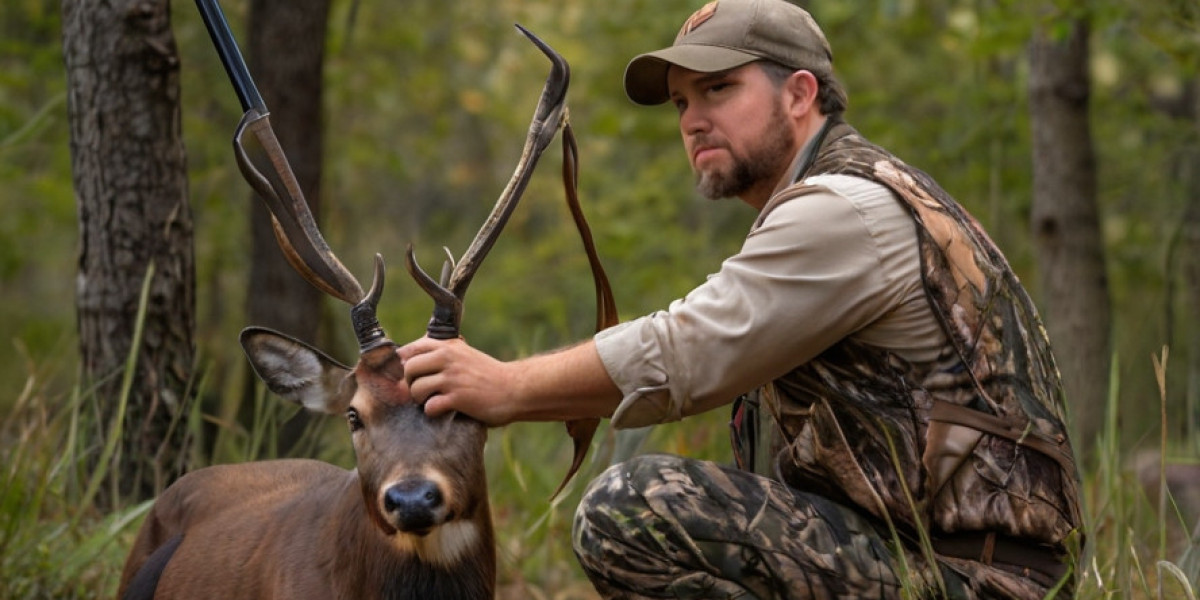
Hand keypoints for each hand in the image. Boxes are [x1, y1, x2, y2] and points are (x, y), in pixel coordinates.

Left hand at [397, 337, 517, 425]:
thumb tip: (413, 354)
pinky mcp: (458, 398)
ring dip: (420, 399)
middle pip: (409, 368)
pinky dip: (432, 411)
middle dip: (411, 383)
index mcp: (449, 346)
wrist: (515, 389)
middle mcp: (448, 359)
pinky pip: (430, 406)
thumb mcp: (467, 355)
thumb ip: (445, 352)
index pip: (413, 348)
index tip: (413, 374)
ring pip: (416, 388)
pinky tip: (442, 410)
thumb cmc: (489, 375)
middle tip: (422, 391)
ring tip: (431, 401)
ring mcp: (452, 378)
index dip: (406, 362)